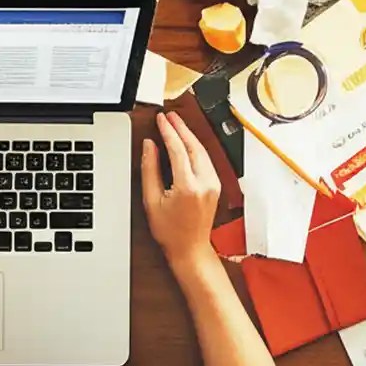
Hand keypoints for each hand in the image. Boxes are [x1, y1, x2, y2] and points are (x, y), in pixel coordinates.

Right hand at [141, 112, 220, 265]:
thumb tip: (150, 147)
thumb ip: (150, 170)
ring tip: (175, 125)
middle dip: (180, 128)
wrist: (190, 248)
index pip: (177, 149)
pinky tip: (186, 143)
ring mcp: (213, 184)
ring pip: (202, 151)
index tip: (160, 121)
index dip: (168, 132)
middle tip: (168, 117)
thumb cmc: (170, 231)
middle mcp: (204, 183)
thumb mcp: (151, 200)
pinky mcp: (215, 185)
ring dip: (189, 136)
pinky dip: (195, 147)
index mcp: (187, 187)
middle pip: (193, 146)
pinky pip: (206, 160)